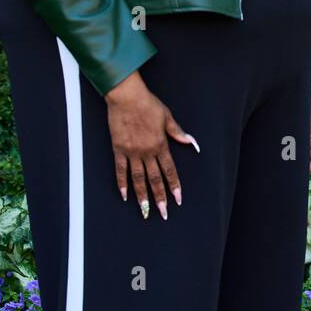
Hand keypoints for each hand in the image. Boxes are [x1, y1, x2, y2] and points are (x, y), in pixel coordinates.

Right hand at [105, 71, 196, 220]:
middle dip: (160, 197)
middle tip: (163, 213)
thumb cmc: (148, 104)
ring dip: (142, 196)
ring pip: (138, 179)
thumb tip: (192, 143)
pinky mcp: (118, 149)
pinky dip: (122, 183)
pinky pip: (120, 170)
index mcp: (161, 144)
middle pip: (154, 179)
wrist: (127, 97)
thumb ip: (178, 133)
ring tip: (145, 210)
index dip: (174, 186)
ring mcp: (132, 152)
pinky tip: (125, 196)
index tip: (178, 199)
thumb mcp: (167, 117)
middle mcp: (147, 151)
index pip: (169, 170)